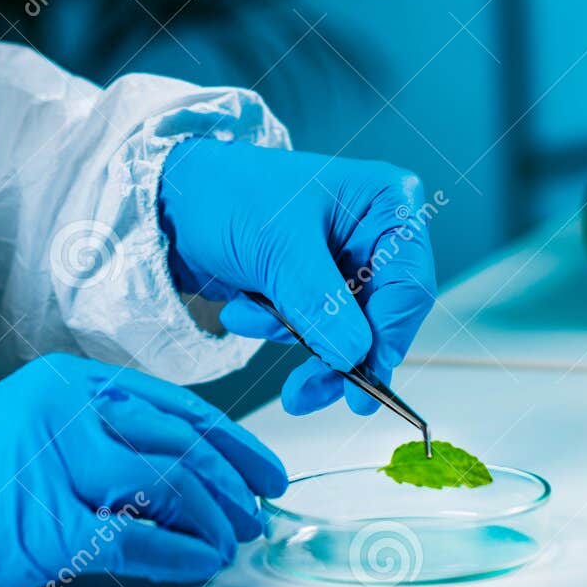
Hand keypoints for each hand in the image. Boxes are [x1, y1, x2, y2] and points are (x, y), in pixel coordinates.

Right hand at [0, 354, 287, 586]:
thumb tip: (184, 473)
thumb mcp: (27, 430)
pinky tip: (202, 565)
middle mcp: (66, 409)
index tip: (264, 471)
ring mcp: (55, 462)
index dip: (230, 441)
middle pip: (181, 441)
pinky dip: (180, 553)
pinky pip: (138, 536)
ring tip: (234, 542)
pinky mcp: (46, 523)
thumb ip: (96, 435)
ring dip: (215, 517)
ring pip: (170, 482)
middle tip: (260, 513)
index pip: (174, 406)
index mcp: (66, 381)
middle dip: (233, 482)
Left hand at [159, 141, 435, 414]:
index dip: (392, 333)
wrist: (177, 201)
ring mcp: (349, 264)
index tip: (369, 373)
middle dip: (339, 353)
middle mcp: (377, 235)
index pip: (409, 282)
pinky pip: (317, 330)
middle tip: (310, 392)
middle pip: (382, 316)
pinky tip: (243, 311)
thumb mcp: (278, 247)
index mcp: (387, 204)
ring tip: (249, 323)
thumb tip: (355, 354)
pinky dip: (280, 331)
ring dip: (300, 341)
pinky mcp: (321, 288)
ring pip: (350, 332)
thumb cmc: (230, 193)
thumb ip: (320, 302)